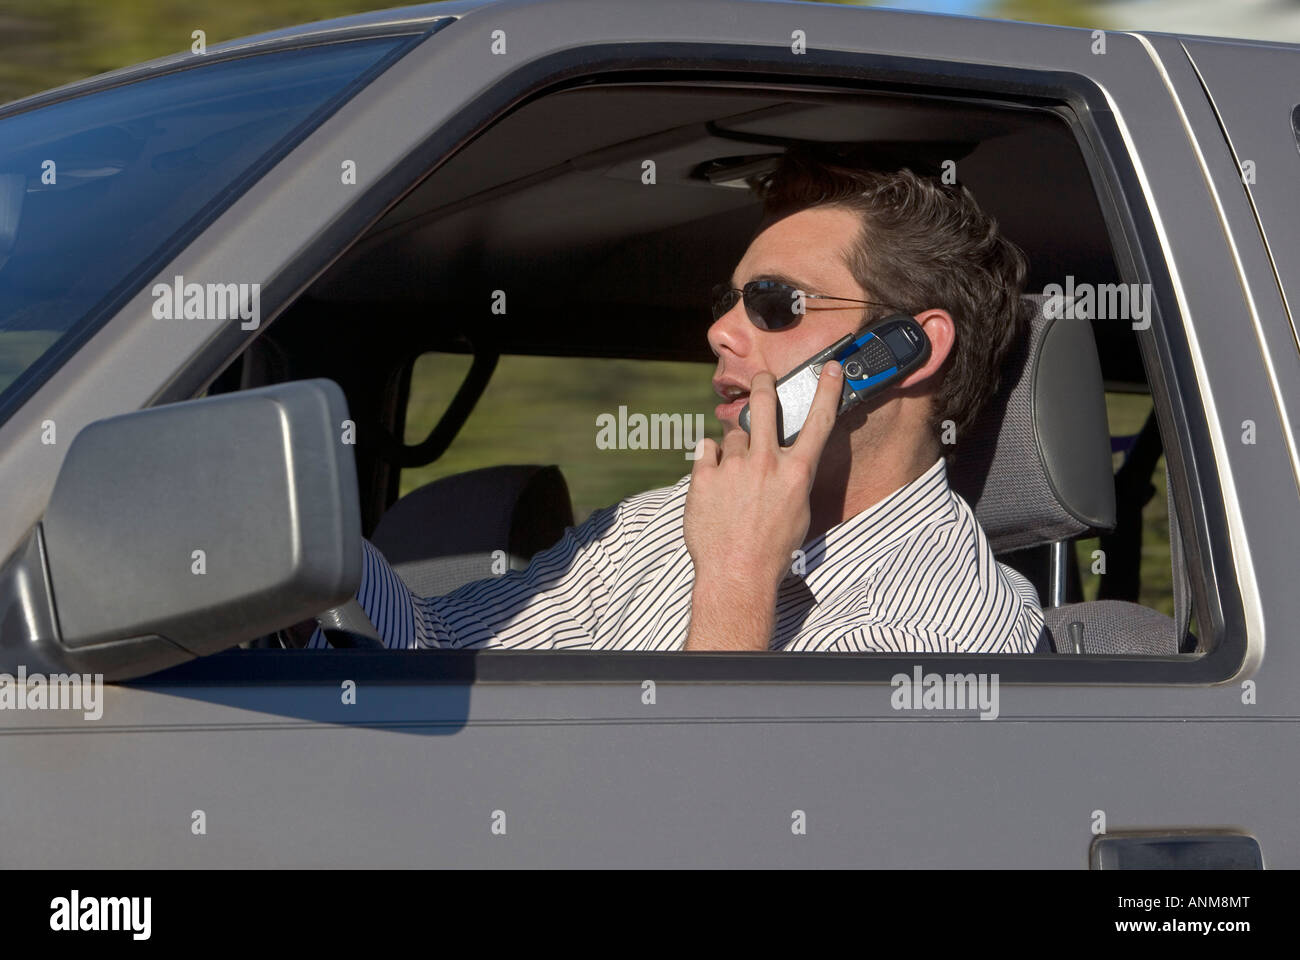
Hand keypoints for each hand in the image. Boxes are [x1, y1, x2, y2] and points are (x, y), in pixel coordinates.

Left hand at [683, 360, 842, 649]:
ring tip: (733, 482)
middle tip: (762, 380)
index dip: (828, 390)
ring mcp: (733, 467)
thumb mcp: (799, 511)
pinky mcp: (703, 476)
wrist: (737, 574)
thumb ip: (793, 478)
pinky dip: (709, 462)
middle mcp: (766, 463)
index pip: (819, 422)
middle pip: (764, 405)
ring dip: (733, 450)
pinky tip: (713, 484)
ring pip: (732, 436)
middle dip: (764, 385)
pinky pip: (706, 451)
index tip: (832, 368)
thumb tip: (786, 456)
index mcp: (796, 473)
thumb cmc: (773, 549)